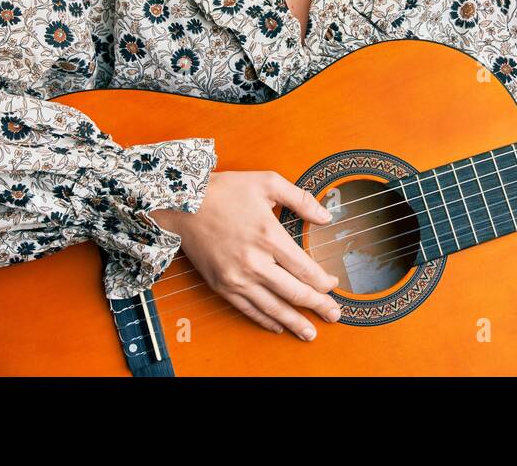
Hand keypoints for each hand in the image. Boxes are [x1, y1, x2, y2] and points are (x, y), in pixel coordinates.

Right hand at [149, 171, 341, 340]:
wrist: (182, 204)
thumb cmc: (225, 190)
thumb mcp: (267, 182)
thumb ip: (301, 199)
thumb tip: (326, 216)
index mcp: (270, 236)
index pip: (305, 269)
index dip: (323, 282)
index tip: (334, 285)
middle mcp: (255, 262)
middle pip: (295, 292)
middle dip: (318, 307)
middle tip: (334, 315)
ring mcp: (237, 277)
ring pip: (273, 308)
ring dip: (295, 322)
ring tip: (311, 333)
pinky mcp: (222, 285)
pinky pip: (248, 309)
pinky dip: (266, 320)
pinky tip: (278, 326)